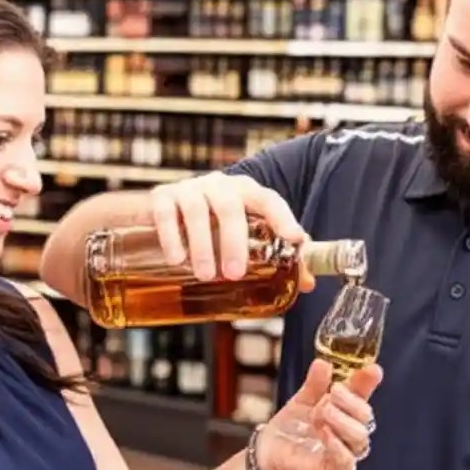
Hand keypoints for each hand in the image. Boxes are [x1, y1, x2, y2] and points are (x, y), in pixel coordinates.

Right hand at [148, 172, 309, 282]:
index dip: (283, 217)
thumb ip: (276, 255)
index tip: (294, 238)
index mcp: (246, 192)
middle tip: (235, 274)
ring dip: (202, 245)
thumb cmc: (217, 222)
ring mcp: (189, 189)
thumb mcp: (246, 233)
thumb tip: (306, 283)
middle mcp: (219, 186)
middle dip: (234, 242)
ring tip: (205, 275)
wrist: (170, 206)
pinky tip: (176, 260)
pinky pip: (166, 213)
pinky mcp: (162, 197)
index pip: (268, 199)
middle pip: (230, 207)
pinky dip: (171, 237)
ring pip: (196, 211)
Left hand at [256, 358, 383, 469]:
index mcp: (346, 409)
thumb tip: (323, 363)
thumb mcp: (302, 399)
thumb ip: (315, 383)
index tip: (373, 369)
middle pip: (366, 416)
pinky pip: (347, 460)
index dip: (370, 382)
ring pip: (360, 437)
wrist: (270, 449)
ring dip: (341, 421)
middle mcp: (350, 430)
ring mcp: (346, 451)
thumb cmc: (292, 424)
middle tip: (332, 394)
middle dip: (350, 401)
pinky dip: (337, 445)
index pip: (364, 395)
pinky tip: (324, 432)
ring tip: (320, 414)